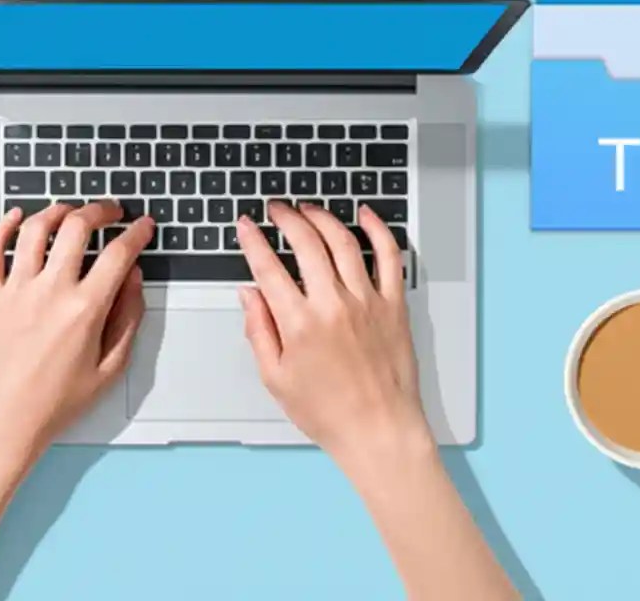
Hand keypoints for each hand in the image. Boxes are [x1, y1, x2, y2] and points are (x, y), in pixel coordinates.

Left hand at [0, 200, 154, 457]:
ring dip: (57, 210)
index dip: (136, 233)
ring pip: (36, 229)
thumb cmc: (55, 402)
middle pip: (78, 227)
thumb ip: (129, 319)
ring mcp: (15, 291)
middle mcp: (49, 292)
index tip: (142, 227)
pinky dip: (5, 226)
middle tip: (110, 212)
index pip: (118, 253)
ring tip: (69, 210)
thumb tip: (134, 280)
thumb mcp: (110, 368)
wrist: (4, 421)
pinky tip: (17, 217)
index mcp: (85, 310)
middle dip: (101, 210)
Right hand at [236, 202, 429, 464]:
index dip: (252, 240)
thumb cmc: (329, 413)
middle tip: (276, 209)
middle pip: (306, 243)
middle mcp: (333, 306)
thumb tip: (249, 295)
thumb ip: (259, 331)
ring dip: (322, 217)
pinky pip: (389, 256)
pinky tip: (365, 215)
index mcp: (300, 325)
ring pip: (343, 241)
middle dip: (286, 218)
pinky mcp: (394, 305)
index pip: (268, 268)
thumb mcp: (276, 378)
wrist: (379, 430)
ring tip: (308, 209)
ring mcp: (367, 301)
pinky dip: (378, 230)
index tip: (246, 226)